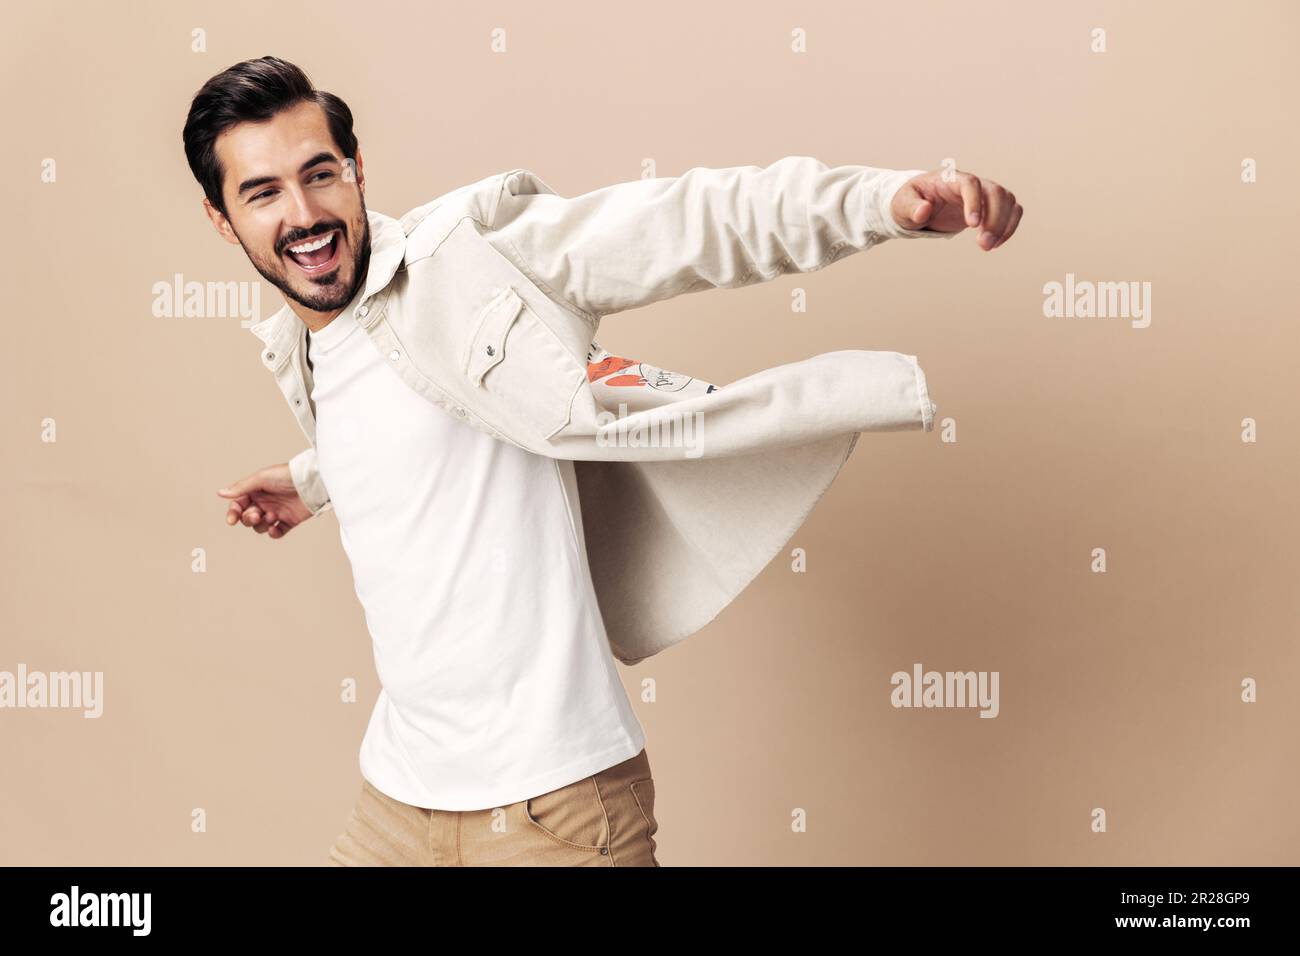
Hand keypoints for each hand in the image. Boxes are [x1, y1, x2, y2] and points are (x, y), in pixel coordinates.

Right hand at [216, 463, 312, 538]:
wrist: (311, 482)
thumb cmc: (287, 475)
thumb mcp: (261, 479)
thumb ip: (241, 488)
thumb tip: (220, 493)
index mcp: (256, 491)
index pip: (239, 505)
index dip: (234, 513)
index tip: (232, 520)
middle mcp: (265, 502)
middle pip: (248, 518)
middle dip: (249, 518)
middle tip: (257, 514)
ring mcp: (277, 512)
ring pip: (260, 527)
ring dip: (262, 524)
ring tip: (273, 515)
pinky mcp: (289, 521)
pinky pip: (277, 533)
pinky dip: (274, 534)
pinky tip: (275, 529)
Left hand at [891, 169, 1022, 250]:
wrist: (920, 204)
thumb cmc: (910, 201)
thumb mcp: (902, 204)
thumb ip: (911, 207)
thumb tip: (923, 211)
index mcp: (950, 178)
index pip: (970, 183)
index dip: (974, 202)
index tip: (972, 225)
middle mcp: (972, 183)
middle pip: (995, 192)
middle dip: (994, 219)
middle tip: (983, 245)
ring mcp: (983, 194)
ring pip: (1007, 201)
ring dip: (1003, 225)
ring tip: (988, 247)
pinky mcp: (990, 206)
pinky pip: (1011, 211)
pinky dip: (1009, 227)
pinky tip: (995, 244)